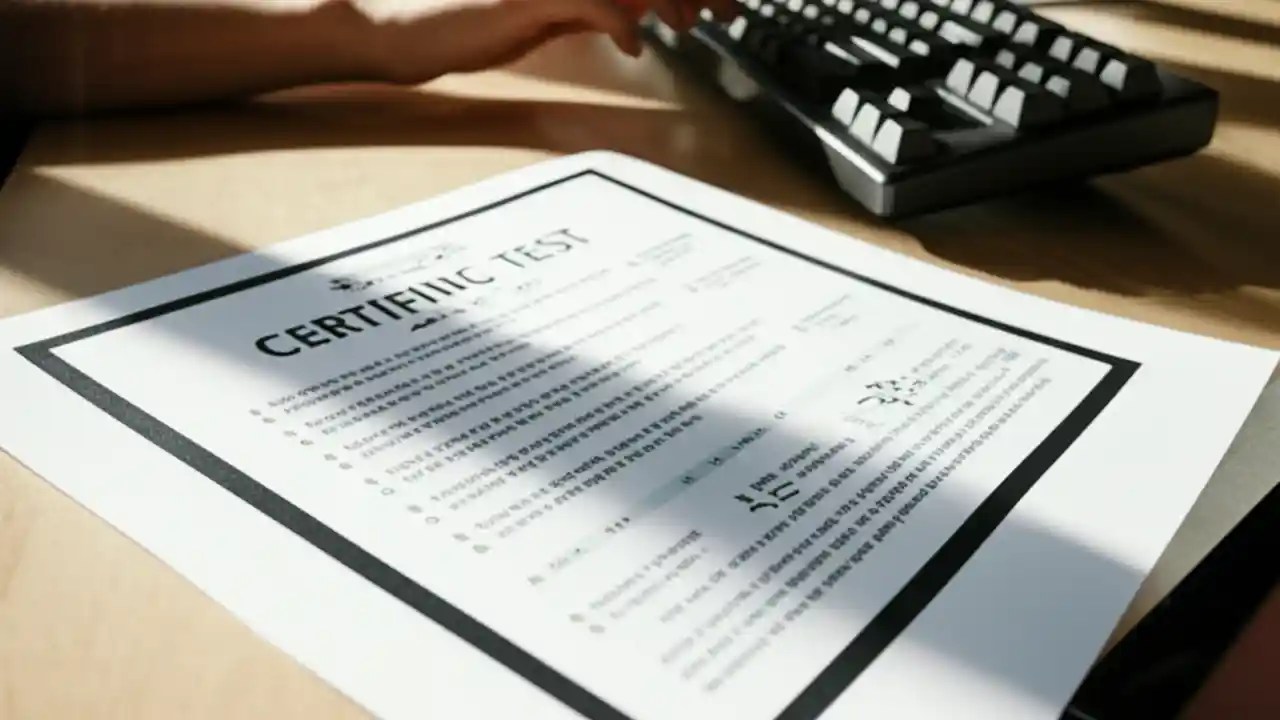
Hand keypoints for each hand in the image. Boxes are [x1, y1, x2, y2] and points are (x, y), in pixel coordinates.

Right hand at [349, 0, 738, 82]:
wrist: (404, 28)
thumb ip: (590, 7)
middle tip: (731, 9)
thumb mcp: (544, 12)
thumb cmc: (468, 22)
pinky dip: (619, 21)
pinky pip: (588, 0)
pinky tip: (636, 45)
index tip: (720, 1)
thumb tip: (639, 14)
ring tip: (696, 24)